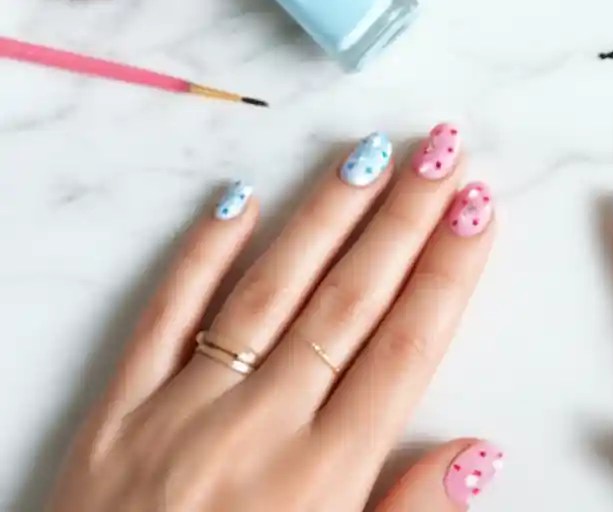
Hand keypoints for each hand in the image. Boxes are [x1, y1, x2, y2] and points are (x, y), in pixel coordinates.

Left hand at [48, 126, 501, 511]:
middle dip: (404, 219)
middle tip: (442, 152)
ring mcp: (183, 409)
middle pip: (349, 301)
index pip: (406, 348)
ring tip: (370, 154)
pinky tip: (238, 200)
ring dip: (325, 216)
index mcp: (323, 477)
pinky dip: (199, 255)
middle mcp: (259, 426)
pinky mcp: (117, 412)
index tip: (478, 211)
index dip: (448, 273)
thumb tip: (478, 453)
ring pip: (269, 289)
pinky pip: (163, 316)